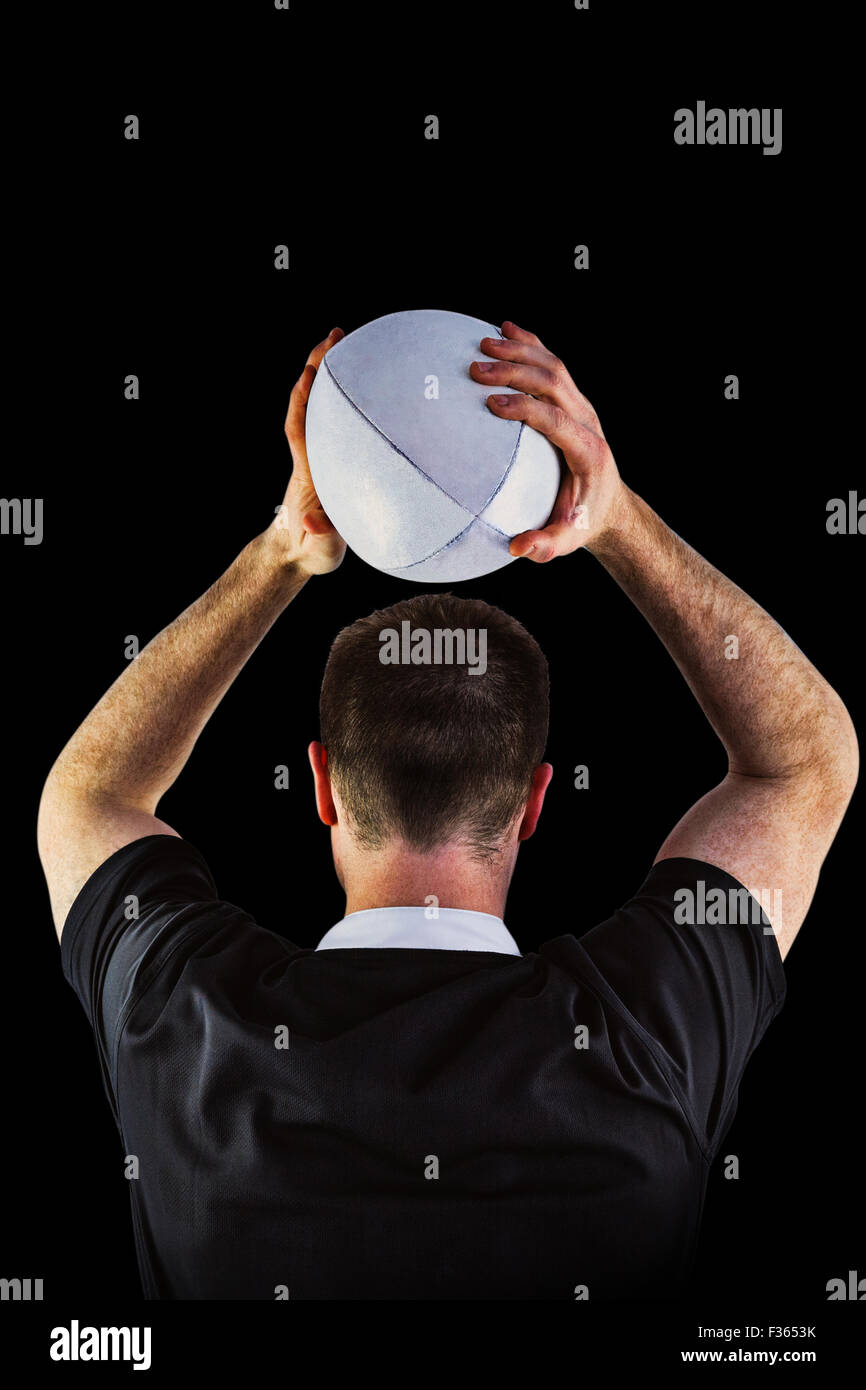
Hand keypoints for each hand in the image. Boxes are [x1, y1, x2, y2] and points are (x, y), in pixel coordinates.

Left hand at [274, 327, 346, 576]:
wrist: (300, 551)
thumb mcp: (320, 549)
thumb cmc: (314, 549)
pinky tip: (356, 374)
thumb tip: (313, 522)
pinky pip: (332, 417)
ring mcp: (319, 453)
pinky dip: (340, 392)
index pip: (301, 429)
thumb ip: (321, 535)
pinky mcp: (328, 455)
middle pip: (310, 404)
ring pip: (320, 406)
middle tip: (336, 335)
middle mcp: (311, 455)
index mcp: (310, 472)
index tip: (311, 372)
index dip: (304, 400)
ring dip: (328, 373)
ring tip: (343, 339)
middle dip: (319, 369)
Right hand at [470, 321, 626, 560]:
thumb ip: (546, 545)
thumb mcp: (567, 540)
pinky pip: (552, 364)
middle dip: (515, 370)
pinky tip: (504, 328)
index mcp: (586, 451)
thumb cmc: (581, 522)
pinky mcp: (574, 399)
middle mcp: (587, 420)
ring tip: (481, 343)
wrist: (608, 503)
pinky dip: (530, 343)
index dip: (526, 408)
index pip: (556, 420)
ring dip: (519, 350)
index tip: (491, 404)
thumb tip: (519, 548)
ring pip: (553, 366)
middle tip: (474, 367)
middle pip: (553, 382)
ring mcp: (582, 406)